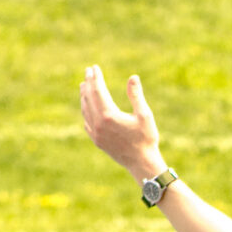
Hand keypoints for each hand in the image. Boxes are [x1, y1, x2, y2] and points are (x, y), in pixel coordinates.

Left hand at [79, 65, 165, 181]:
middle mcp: (98, 123)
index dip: (96, 78)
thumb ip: (136, 96)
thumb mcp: (144, 115)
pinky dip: (86, 111)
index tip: (95, 67)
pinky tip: (87, 107)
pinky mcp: (97, 140)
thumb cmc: (146, 139)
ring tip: (84, 85)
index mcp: (109, 115)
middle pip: (89, 98)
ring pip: (85, 109)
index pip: (98, 90)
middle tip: (88, 72)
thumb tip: (133, 77)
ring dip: (84, 96)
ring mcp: (96, 132)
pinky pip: (87, 121)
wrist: (142, 164)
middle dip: (88, 83)